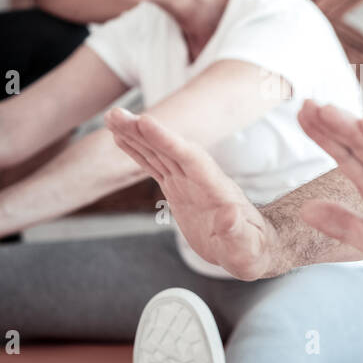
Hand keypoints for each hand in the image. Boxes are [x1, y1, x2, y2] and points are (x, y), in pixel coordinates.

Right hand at [106, 107, 279, 279]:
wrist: (251, 246)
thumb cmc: (251, 249)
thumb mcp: (247, 248)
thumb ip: (238, 233)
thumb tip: (229, 216)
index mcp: (216, 188)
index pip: (190, 158)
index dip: (168, 140)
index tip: (146, 122)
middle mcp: (200, 178)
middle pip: (170, 149)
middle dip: (143, 131)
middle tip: (115, 114)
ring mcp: (188, 182)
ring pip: (158, 153)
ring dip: (135, 135)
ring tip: (111, 117)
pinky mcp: (178, 188)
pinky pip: (155, 165)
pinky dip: (138, 151)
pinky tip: (121, 139)